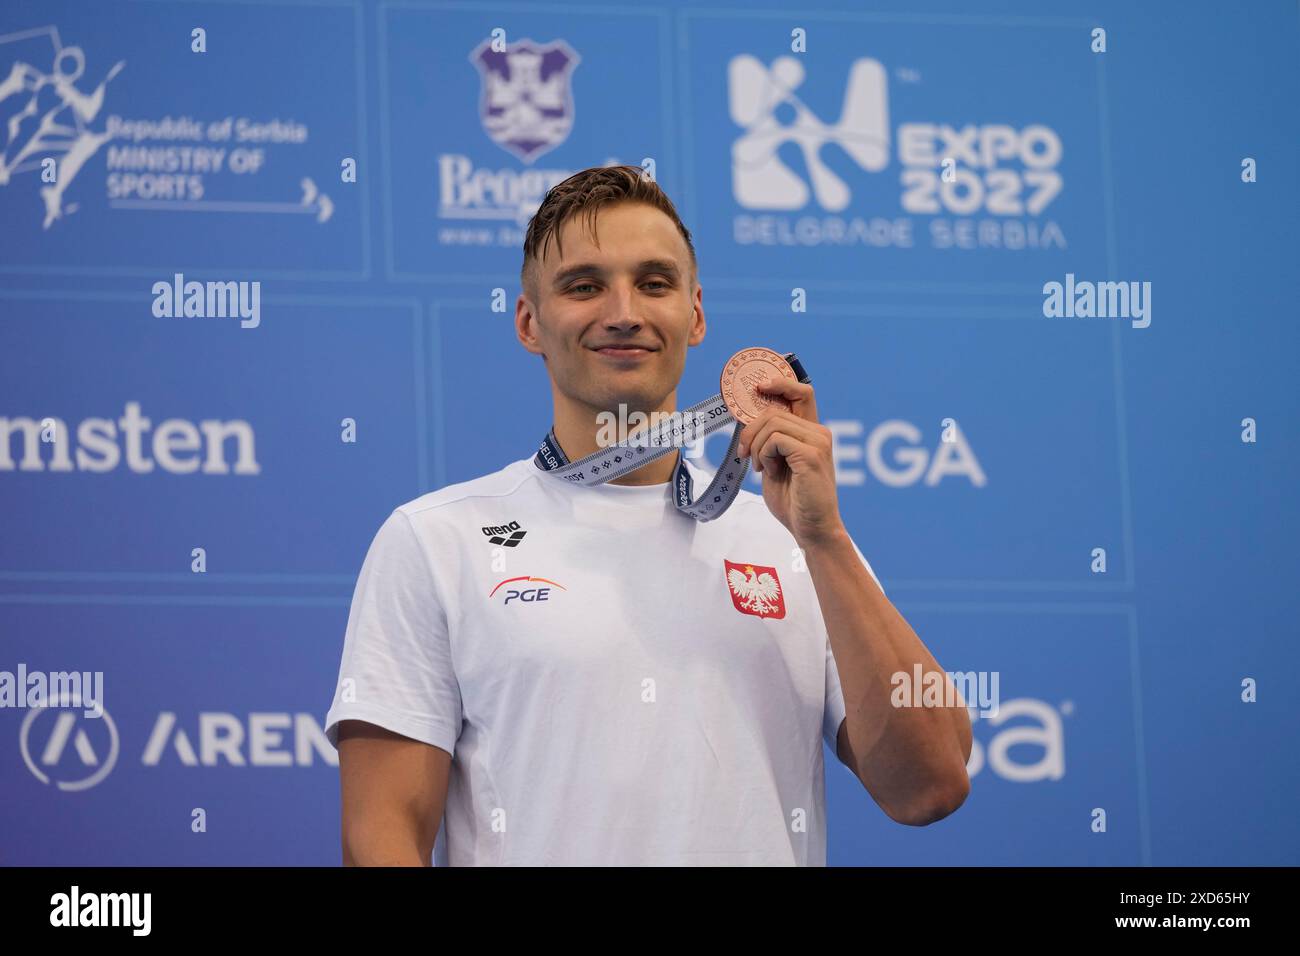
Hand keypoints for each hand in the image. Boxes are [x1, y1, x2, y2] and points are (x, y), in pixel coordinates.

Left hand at [735, 377, 845, 547]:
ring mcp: (818, 442)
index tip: (758, 387)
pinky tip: (768, 472)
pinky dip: (763, 454)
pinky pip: (775, 439)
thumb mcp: (776, 464)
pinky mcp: (812, 455)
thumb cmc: (794, 501)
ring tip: (760, 468)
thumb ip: (769, 441)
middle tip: (744, 454)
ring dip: (756, 446)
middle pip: (775, 410)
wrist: (811, 529)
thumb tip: (747, 420)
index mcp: (812, 432)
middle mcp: (819, 433)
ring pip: (772, 423)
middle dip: (751, 430)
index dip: (780, 383)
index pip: (801, 392)